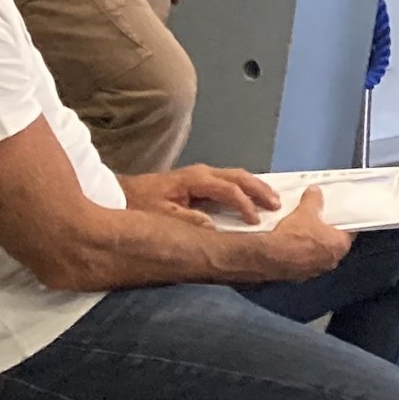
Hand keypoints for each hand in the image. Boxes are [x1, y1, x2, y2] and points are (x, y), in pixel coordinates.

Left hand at [130, 163, 281, 221]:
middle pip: (239, 176)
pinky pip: (230, 180)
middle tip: (277, 205)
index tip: (256, 221)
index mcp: (195, 180)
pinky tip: (254, 197)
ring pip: (237, 175)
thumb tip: (214, 227)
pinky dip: (246, 187)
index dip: (245, 205)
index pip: (228, 190)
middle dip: (260, 190)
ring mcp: (202, 174)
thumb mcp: (160, 215)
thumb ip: (188, 220)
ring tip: (272, 200)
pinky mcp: (200, 180)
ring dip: (256, 187)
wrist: (121, 193)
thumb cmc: (140, 204)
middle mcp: (202, 173)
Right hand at [245, 188, 353, 278]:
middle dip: (327, 233)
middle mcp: (332, 260)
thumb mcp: (305, 211)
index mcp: (340, 245)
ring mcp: (316, 270)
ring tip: (303, 232)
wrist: (267, 257)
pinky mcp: (300, 276)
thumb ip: (314, 199)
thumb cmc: (292, 236)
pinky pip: (304, 262)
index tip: (337, 215)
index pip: (350, 231)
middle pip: (334, 243)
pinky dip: (301, 254)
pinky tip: (291, 245)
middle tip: (319, 222)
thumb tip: (315, 192)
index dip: (343, 221)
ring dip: (313, 245)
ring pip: (319, 254)